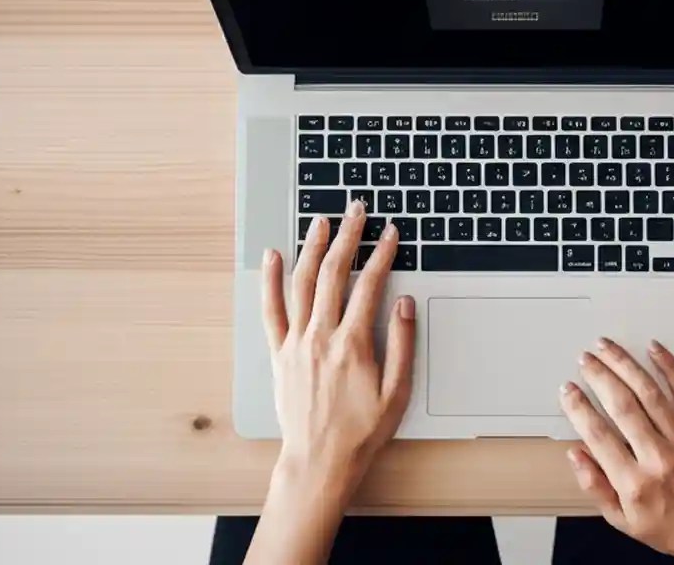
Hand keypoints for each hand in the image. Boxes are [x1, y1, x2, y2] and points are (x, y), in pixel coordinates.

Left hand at [260, 198, 414, 498]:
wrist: (319, 461)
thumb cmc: (360, 432)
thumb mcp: (397, 392)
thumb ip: (401, 344)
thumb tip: (402, 303)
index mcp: (353, 344)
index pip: (370, 285)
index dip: (382, 254)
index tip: (390, 233)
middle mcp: (321, 337)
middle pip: (333, 273)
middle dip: (347, 237)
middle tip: (356, 211)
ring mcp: (296, 343)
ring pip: (301, 283)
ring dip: (311, 248)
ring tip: (320, 222)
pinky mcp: (279, 354)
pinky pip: (270, 310)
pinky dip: (271, 280)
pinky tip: (273, 257)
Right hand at [560, 339, 673, 564]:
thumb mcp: (623, 521)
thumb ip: (596, 486)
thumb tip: (576, 455)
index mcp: (634, 483)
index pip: (598, 434)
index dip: (579, 408)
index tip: (568, 390)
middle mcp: (658, 458)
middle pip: (622, 405)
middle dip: (599, 376)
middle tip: (585, 360)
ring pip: (649, 393)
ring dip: (625, 364)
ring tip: (608, 347)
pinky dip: (669, 367)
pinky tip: (655, 350)